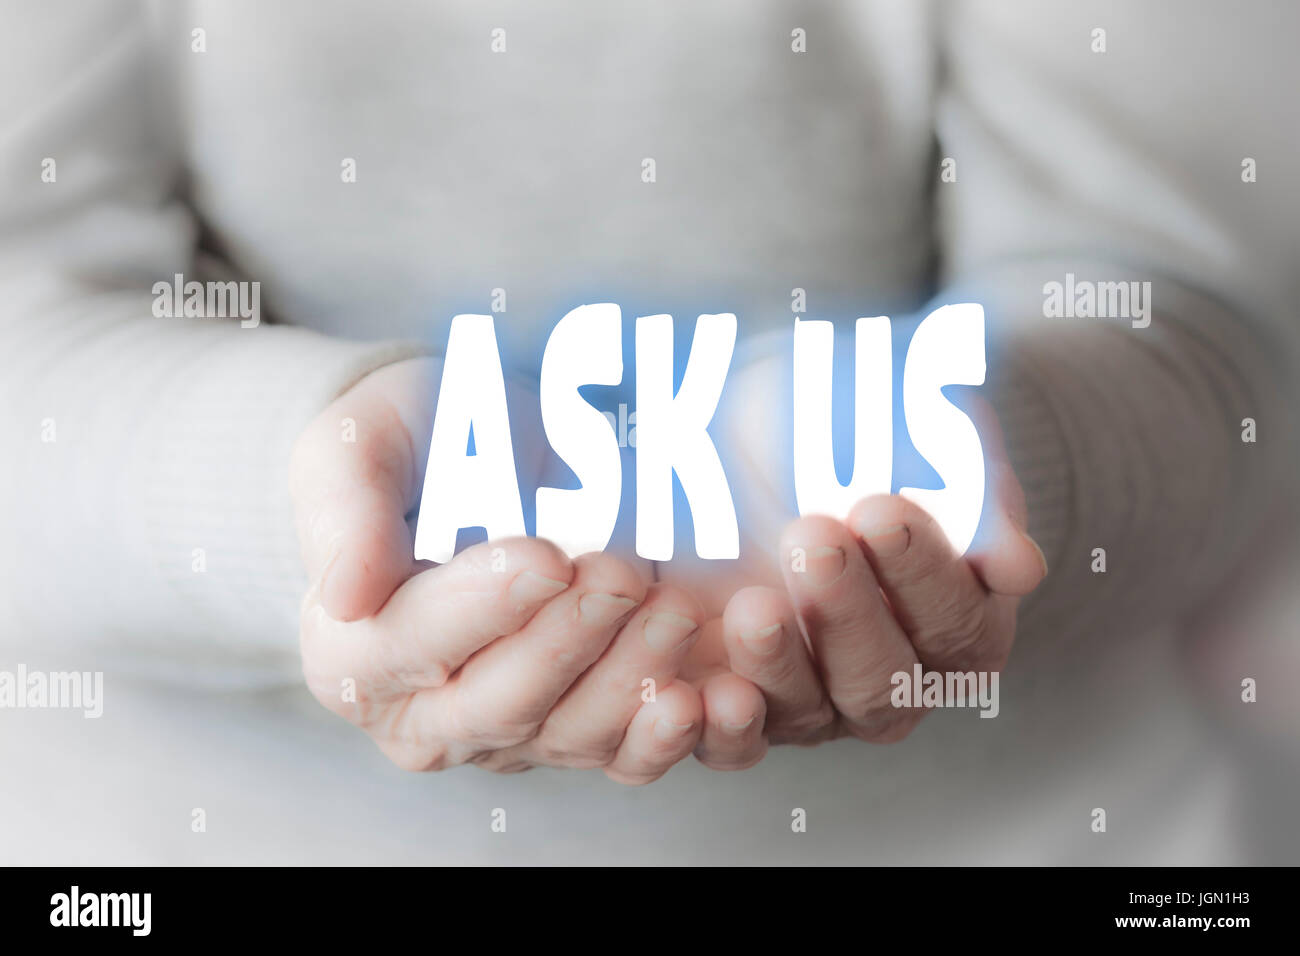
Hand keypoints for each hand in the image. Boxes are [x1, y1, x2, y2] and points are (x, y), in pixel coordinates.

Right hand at [289, 358, 717, 783]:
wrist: (483, 453)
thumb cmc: (413, 443)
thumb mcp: (358, 446)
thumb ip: (346, 514)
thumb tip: (345, 596)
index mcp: (351, 654)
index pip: (414, 645)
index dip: (483, 607)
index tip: (546, 557)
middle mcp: (422, 714)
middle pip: (500, 702)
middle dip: (569, 639)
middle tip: (623, 574)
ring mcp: (504, 731)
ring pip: (570, 733)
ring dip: (630, 679)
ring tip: (674, 612)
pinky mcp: (572, 728)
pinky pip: (621, 755)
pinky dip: (664, 733)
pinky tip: (706, 695)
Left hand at [718, 398, 1047, 744]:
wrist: (757, 442)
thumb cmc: (853, 440)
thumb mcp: (917, 441)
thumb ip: (970, 493)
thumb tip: (1017, 567)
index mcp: (957, 624)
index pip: (955, 618)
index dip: (923, 573)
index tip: (880, 509)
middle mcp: (893, 679)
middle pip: (884, 679)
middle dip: (848, 613)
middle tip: (813, 538)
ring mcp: (814, 701)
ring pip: (807, 711)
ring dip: (780, 663)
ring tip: (754, 606)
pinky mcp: (739, 708)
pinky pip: (730, 742)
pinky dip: (716, 726)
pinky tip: (699, 693)